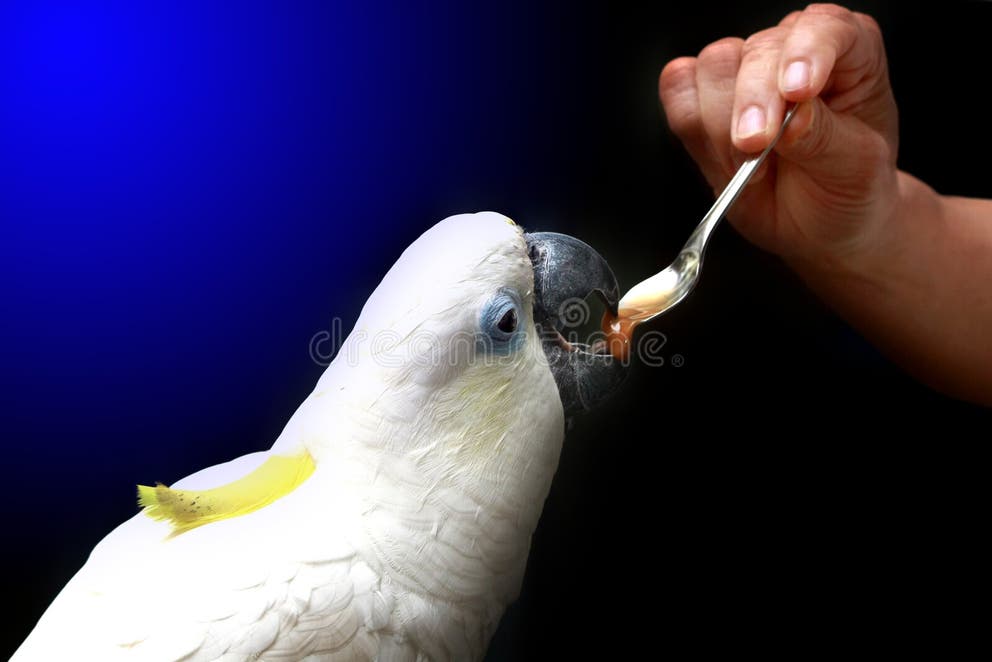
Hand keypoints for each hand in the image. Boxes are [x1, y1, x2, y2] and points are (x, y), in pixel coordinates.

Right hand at [659, 3, 898, 268]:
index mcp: (848, 53)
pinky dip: (694, 130)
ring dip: (723, 125)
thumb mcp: (856, 167)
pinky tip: (725, 160)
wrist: (819, 226)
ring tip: (751, 165)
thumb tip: (795, 116)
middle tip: (758, 145)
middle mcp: (792, 53)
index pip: (824, 27)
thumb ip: (825, 137)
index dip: (806, 52)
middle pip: (758, 49)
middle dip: (754, 101)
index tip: (798, 93)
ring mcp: (744, 75)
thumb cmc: (848, 186)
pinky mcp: (703, 101)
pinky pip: (679, 92)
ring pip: (714, 67)